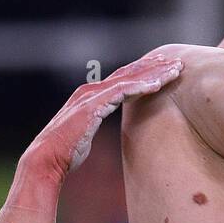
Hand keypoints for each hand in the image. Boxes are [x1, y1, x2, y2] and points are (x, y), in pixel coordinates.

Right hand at [23, 53, 183, 181]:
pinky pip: (122, 92)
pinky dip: (141, 86)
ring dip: (153, 73)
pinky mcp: (93, 105)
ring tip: (175, 70)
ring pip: (129, 79)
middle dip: (153, 67)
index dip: (144, 74)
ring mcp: (91, 96)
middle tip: (177, 63)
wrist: (46, 159)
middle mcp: (91, 91)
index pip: (122, 80)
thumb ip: (96, 124)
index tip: (164, 71)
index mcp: (90, 96)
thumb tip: (106, 131)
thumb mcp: (85, 134)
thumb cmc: (65, 153)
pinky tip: (158, 84)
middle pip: (128, 74)